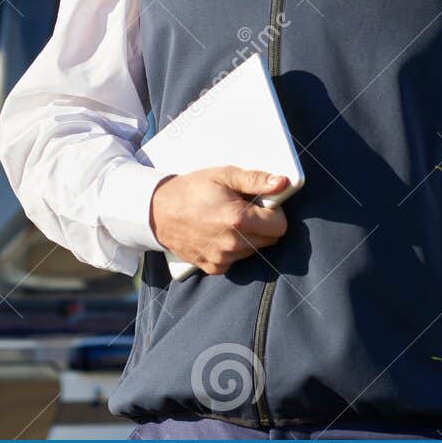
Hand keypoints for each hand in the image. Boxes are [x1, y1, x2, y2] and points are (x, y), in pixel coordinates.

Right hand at [148, 165, 288, 275]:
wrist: (159, 211)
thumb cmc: (192, 190)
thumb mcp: (223, 175)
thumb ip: (255, 179)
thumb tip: (282, 182)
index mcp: (239, 219)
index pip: (280, 225)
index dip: (274, 212)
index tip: (261, 205)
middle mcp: (233, 243)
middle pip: (270, 240)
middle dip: (263, 225)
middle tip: (244, 210)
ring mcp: (223, 258)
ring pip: (253, 250)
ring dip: (248, 238)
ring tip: (227, 221)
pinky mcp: (214, 267)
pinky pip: (236, 260)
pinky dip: (233, 249)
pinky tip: (218, 234)